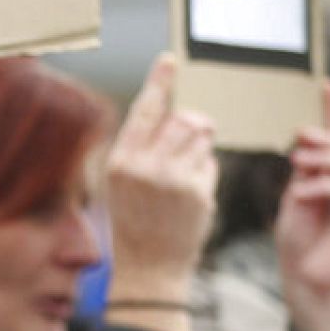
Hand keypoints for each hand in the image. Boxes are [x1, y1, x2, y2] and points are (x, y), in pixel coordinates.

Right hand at [104, 54, 217, 302]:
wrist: (148, 270)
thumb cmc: (135, 224)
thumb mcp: (121, 185)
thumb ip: (141, 150)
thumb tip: (177, 116)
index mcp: (120, 161)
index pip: (145, 110)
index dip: (159, 82)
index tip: (171, 60)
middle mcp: (144, 166)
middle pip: (184, 119)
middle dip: (193, 125)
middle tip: (191, 139)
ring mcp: (172, 179)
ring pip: (201, 137)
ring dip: (199, 147)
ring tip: (185, 171)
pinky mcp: (197, 192)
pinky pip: (209, 165)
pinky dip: (204, 175)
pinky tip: (190, 198)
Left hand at [275, 81, 329, 330]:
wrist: (306, 280)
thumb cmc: (298, 245)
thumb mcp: (294, 202)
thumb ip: (302, 176)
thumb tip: (303, 145)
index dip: (328, 112)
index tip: (323, 83)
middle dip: (323, 138)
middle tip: (299, 137)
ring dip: (322, 159)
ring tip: (297, 163)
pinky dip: (323, 187)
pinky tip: (303, 193)